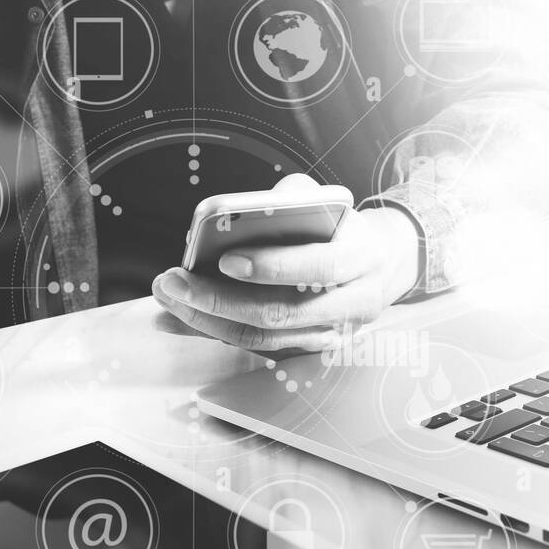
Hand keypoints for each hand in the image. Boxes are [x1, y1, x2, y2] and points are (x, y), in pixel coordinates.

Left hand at [152, 175, 420, 351]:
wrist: (379, 264)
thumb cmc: (339, 228)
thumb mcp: (324, 202)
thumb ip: (290, 199)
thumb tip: (235, 214)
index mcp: (362, 258)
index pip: (320, 267)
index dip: (273, 267)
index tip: (225, 259)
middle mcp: (353, 304)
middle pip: (282, 312)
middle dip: (220, 300)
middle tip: (174, 282)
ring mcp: (333, 333)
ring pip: (266, 338)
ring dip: (209, 320)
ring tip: (168, 298)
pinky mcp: (310, 348)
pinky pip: (258, 347)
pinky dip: (216, 332)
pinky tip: (181, 316)